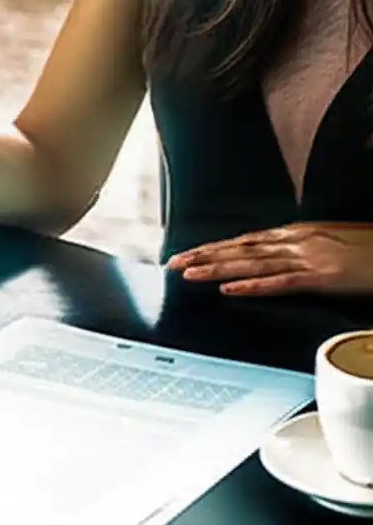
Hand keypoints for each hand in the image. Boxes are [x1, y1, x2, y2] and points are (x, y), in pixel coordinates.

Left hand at [166, 223, 372, 296]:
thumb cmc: (369, 251)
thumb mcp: (329, 243)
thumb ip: (300, 249)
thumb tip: (272, 255)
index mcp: (297, 233)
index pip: (245, 240)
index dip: (213, 248)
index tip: (186, 254)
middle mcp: (298, 241)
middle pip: (241, 249)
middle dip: (204, 256)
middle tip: (172, 264)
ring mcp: (310, 258)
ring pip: (253, 264)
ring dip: (218, 270)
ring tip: (189, 275)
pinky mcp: (324, 277)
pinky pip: (283, 282)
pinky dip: (254, 286)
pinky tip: (231, 290)